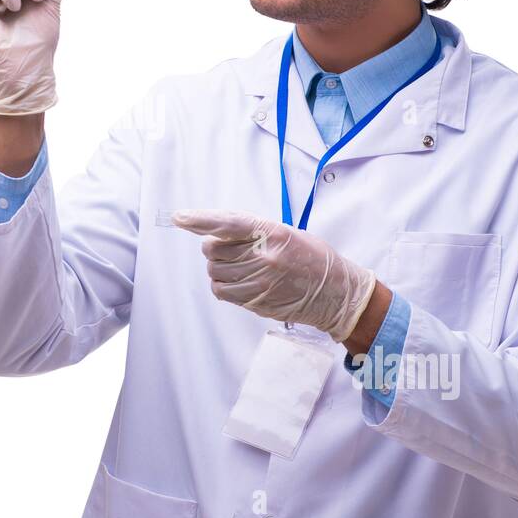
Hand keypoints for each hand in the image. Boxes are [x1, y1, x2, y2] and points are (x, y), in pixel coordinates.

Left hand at [171, 209, 375, 342]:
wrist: (336, 293)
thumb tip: (219, 232)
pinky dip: (222, 285)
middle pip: (214, 248)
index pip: (229, 222)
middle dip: (215, 247)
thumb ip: (255, 232)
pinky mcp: (256, 301)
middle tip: (232, 249)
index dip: (201, 219)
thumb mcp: (287, 234)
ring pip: (214, 270)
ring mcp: (260, 281)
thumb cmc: (314, 259)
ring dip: (219, 267)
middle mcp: (264, 256)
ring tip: (240, 267)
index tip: (180, 217)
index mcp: (273, 233)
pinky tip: (237, 281)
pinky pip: (221, 290)